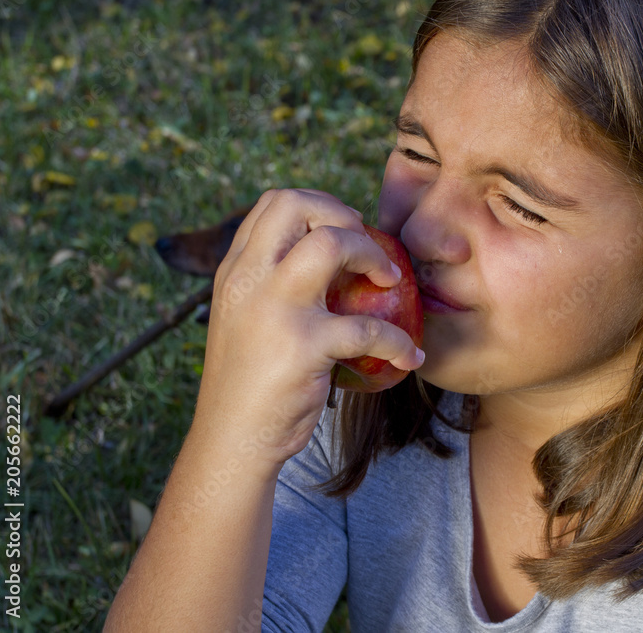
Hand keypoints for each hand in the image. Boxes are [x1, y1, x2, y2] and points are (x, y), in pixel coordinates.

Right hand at [192, 188, 424, 467]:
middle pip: (297, 205)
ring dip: (372, 256)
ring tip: (391, 282)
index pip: (275, 203)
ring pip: (330, 245)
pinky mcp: (303, 347)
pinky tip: (410, 355)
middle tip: (369, 250)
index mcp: (236, 270)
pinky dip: (400, 341)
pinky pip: (369, 329)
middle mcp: (249, 280)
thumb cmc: (249, 380)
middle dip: (345, 216)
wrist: (233, 439)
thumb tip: (331, 259)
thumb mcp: (246, 317)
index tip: (348, 229)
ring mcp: (274, 310)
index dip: (321, 205)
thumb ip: (273, 283)